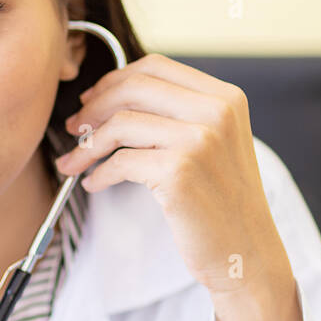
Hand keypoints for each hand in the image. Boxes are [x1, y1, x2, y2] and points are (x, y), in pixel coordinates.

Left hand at [55, 53, 305, 320]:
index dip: (115, 80)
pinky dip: (98, 173)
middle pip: (133, 88)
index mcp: (225, 98)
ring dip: (87, 145)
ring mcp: (199, 140)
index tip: (92, 100)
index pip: (156, 67)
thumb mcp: (214, 145)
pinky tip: (93, 184)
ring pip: (120, 124)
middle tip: (74, 129)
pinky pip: (120, 162)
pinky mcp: (179, 171)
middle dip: (94, 107)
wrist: (248, 254)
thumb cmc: (223, 205)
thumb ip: (179, 116)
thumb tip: (113, 98)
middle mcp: (216, 112)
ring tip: (72, 163)